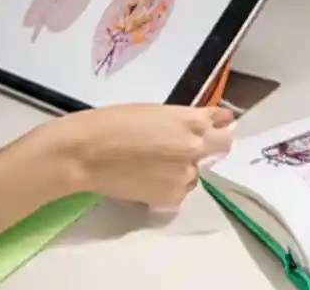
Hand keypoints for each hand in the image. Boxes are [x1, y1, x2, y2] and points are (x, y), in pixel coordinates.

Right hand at [41, 104, 234, 207]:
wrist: (85, 153)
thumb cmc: (112, 122)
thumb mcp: (154, 112)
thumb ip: (182, 120)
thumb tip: (205, 125)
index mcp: (191, 120)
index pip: (223, 121)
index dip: (217, 123)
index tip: (214, 124)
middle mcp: (196, 147)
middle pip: (224, 146)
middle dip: (210, 144)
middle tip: (184, 146)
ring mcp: (186, 175)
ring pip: (197, 171)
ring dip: (184, 167)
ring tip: (153, 164)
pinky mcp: (173, 197)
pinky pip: (181, 190)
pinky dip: (169, 185)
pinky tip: (146, 178)